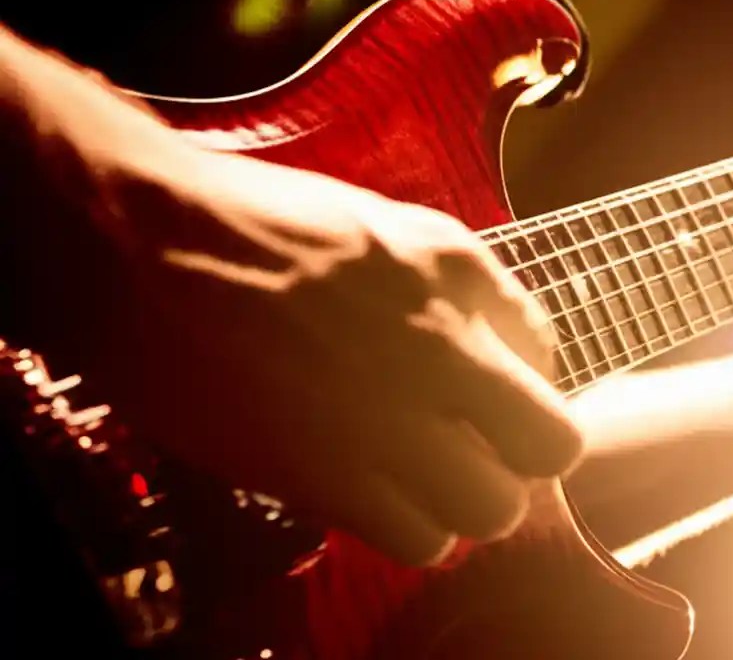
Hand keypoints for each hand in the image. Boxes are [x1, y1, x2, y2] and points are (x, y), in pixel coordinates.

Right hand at [0, 27, 581, 566]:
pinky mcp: (328, 475)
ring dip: (469, 502)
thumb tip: (521, 349)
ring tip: (424, 477)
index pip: (552, 353)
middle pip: (551, 447)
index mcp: (459, 268)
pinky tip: (375, 495)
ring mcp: (389, 414)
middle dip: (522, 456)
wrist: (144, 250)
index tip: (488, 395)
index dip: (521, 378)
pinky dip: (410, 530)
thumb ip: (469, 287)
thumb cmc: (258, 229)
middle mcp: (444, 344)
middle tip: (479, 448)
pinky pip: (419, 541)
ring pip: (492, 509)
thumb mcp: (390, 227)